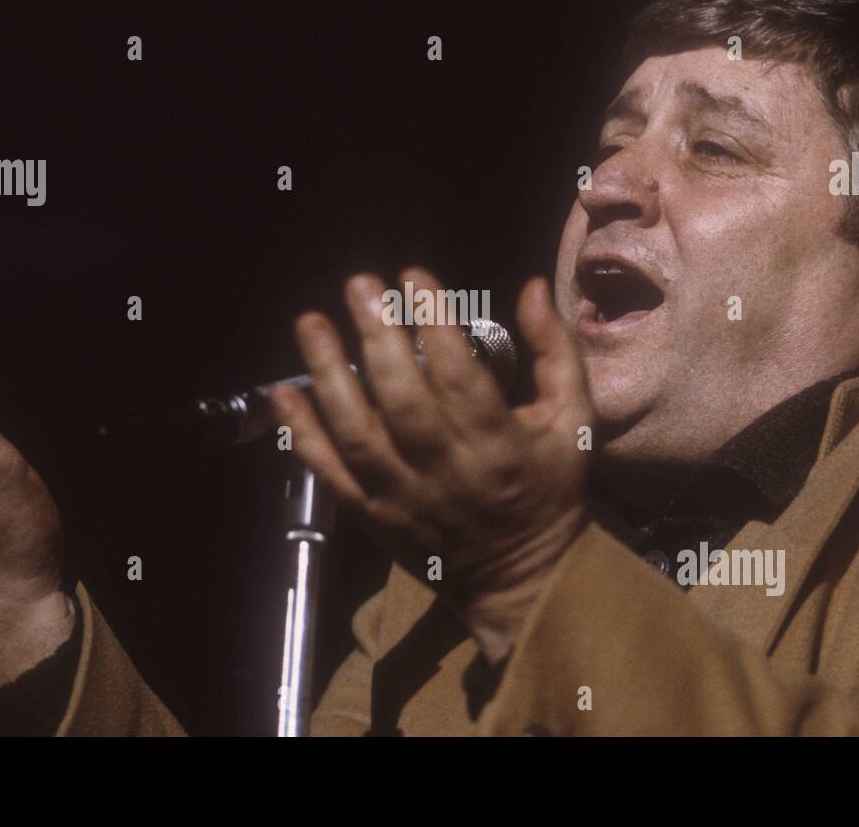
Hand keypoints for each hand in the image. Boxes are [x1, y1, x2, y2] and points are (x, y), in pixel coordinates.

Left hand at [270, 268, 592, 661]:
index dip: (434, 321)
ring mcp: (403, 495)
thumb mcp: (574, 421)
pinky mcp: (373, 514)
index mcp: (499, 444)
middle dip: (377, 335)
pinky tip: (283, 392)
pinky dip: (301, 432)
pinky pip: (330, 472)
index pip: (460, 373)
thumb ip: (556, 351)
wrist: (523, 580)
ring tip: (312, 323)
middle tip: (359, 285)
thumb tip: (529, 288)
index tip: (414, 276)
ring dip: (329, 374)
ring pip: (357, 431)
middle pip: (402, 397)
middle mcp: (447, 470)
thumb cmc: (549, 490)